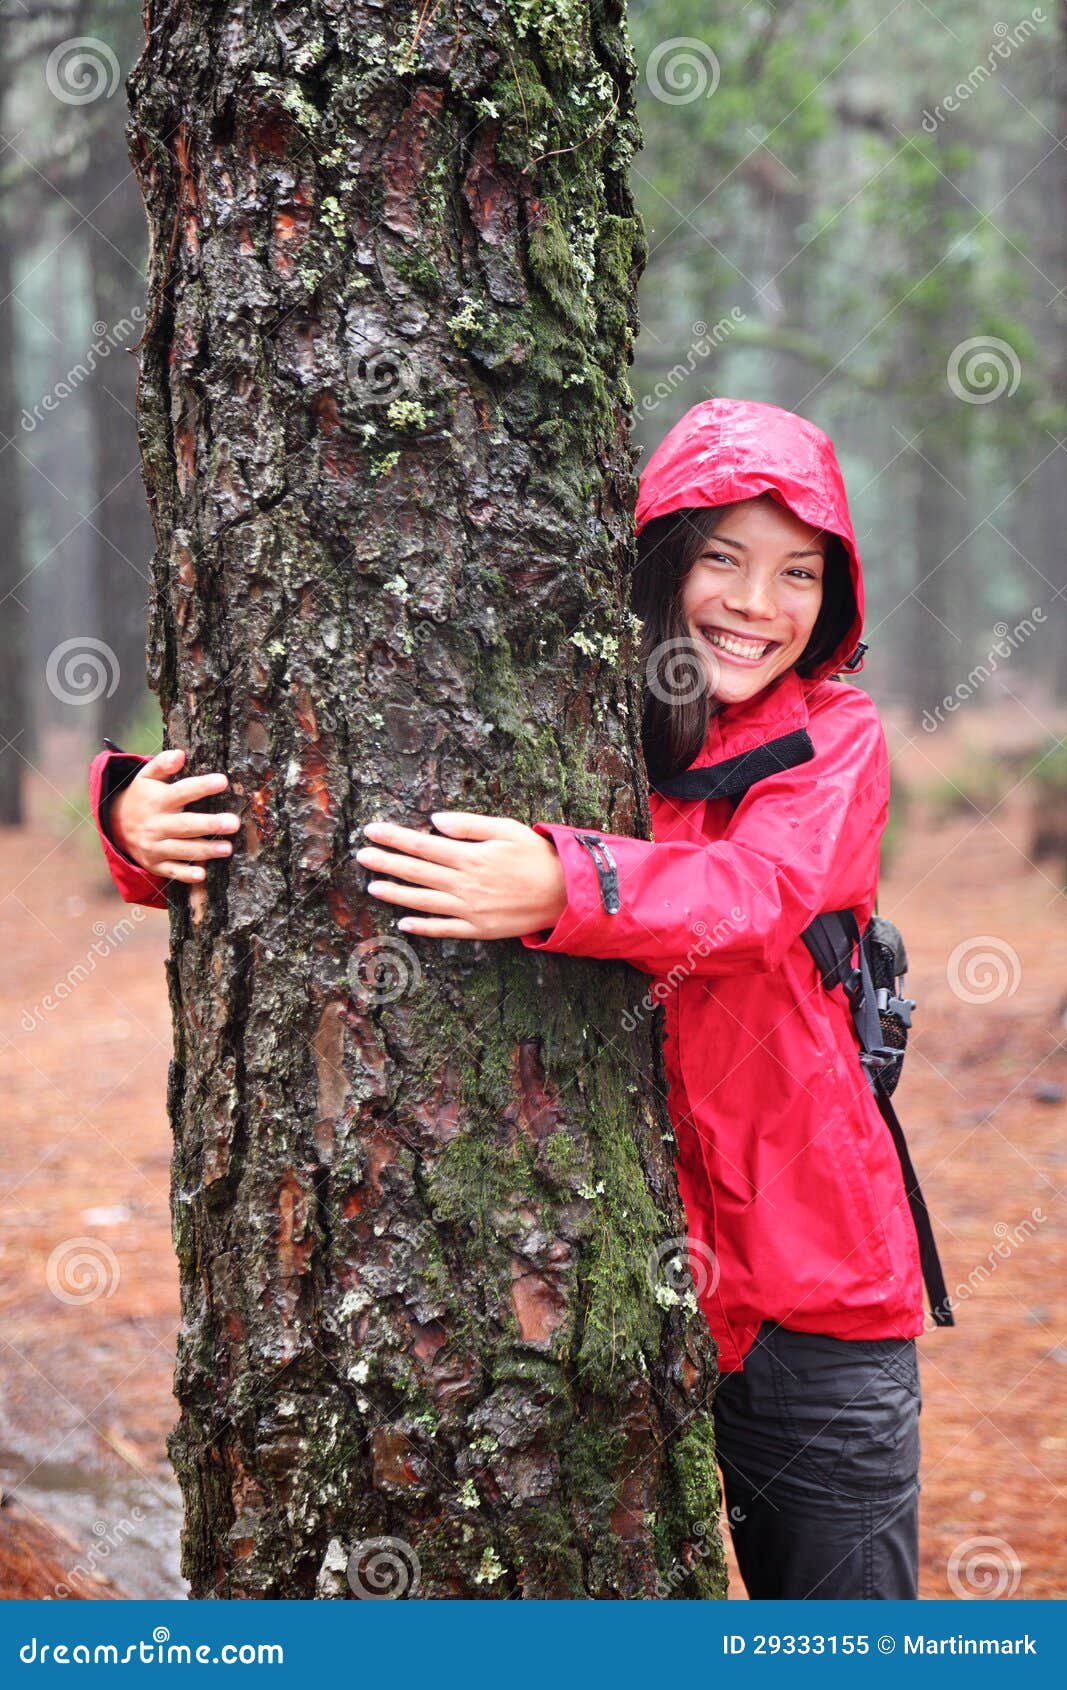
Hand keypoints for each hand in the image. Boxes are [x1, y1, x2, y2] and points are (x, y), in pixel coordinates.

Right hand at [109, 748, 240, 884]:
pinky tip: (202, 874)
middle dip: (209, 824)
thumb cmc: (142, 797)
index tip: (223, 781)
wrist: (115, 826)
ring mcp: (155, 846)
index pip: (181, 792)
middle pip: (185, 825)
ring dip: (205, 850)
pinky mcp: (156, 864)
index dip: (201, 787)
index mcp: (157, 801)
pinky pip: (171, 871)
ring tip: (228, 848)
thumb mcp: (146, 777)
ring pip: (182, 850)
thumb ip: (162, 764)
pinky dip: (186, 874)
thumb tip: (181, 754)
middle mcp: (156, 825)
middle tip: (233, 822)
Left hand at [355, 811, 566, 939]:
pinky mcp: (478, 929)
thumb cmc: (536, 856)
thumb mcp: (507, 829)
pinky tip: (403, 923)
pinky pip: (444, 929)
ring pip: (423, 901)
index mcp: (470, 856)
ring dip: (396, 894)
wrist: (564, 893)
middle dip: (386, 862)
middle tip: (361, 855)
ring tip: (372, 886)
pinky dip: (423, 927)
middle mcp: (465, 884)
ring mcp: (469, 909)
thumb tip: (435, 821)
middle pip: (416, 872)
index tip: (371, 831)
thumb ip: (469, 824)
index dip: (394, 837)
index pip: (422, 845)